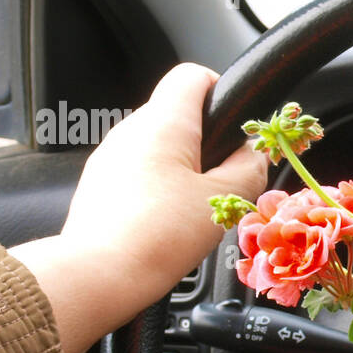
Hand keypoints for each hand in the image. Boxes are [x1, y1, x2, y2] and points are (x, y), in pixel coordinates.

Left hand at [11, 64, 267, 352]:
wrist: (99, 275)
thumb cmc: (159, 235)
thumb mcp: (222, 200)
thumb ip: (249, 168)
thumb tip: (254, 152)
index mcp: (164, 123)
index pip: (193, 76)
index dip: (221, 92)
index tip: (236, 126)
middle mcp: (131, 130)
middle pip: (178, 116)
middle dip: (207, 143)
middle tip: (225, 181)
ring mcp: (110, 156)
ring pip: (159, 148)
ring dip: (182, 168)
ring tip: (195, 208)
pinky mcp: (99, 185)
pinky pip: (138, 172)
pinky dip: (158, 188)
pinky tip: (167, 222)